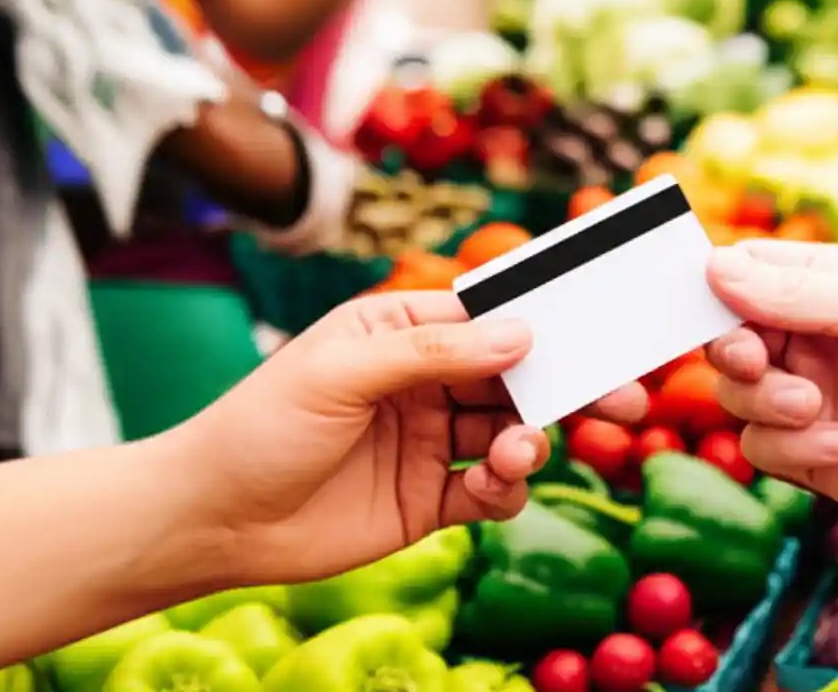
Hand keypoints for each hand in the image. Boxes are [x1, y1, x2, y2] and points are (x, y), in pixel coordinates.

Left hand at [178, 291, 645, 584]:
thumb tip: (521, 334)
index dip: (543, 318)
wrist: (213, 521)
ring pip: (511, 433)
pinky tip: (493, 487)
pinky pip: (491, 492)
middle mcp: (425, 382)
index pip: (486, 316)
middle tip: (624, 397)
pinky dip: (506, 490)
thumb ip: (433, 352)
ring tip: (518, 452)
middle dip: (565, 386)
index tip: (600, 320)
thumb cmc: (260, 426)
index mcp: (402, 331)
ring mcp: (431, 441)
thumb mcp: (342, 372)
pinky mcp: (430, 499)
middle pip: (515, 376)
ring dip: (529, 442)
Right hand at [705, 240, 837, 529]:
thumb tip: (713, 266)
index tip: (691, 302)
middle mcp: (817, 342)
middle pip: (728, 343)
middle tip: (754, 360)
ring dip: (765, 404)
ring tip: (816, 407)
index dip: (713, 288)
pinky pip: (766, 453)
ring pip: (739, 401)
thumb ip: (795, 291)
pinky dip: (791, 448)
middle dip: (732, 353)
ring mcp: (818, 402)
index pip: (746, 276)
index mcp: (832, 287)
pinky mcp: (824, 461)